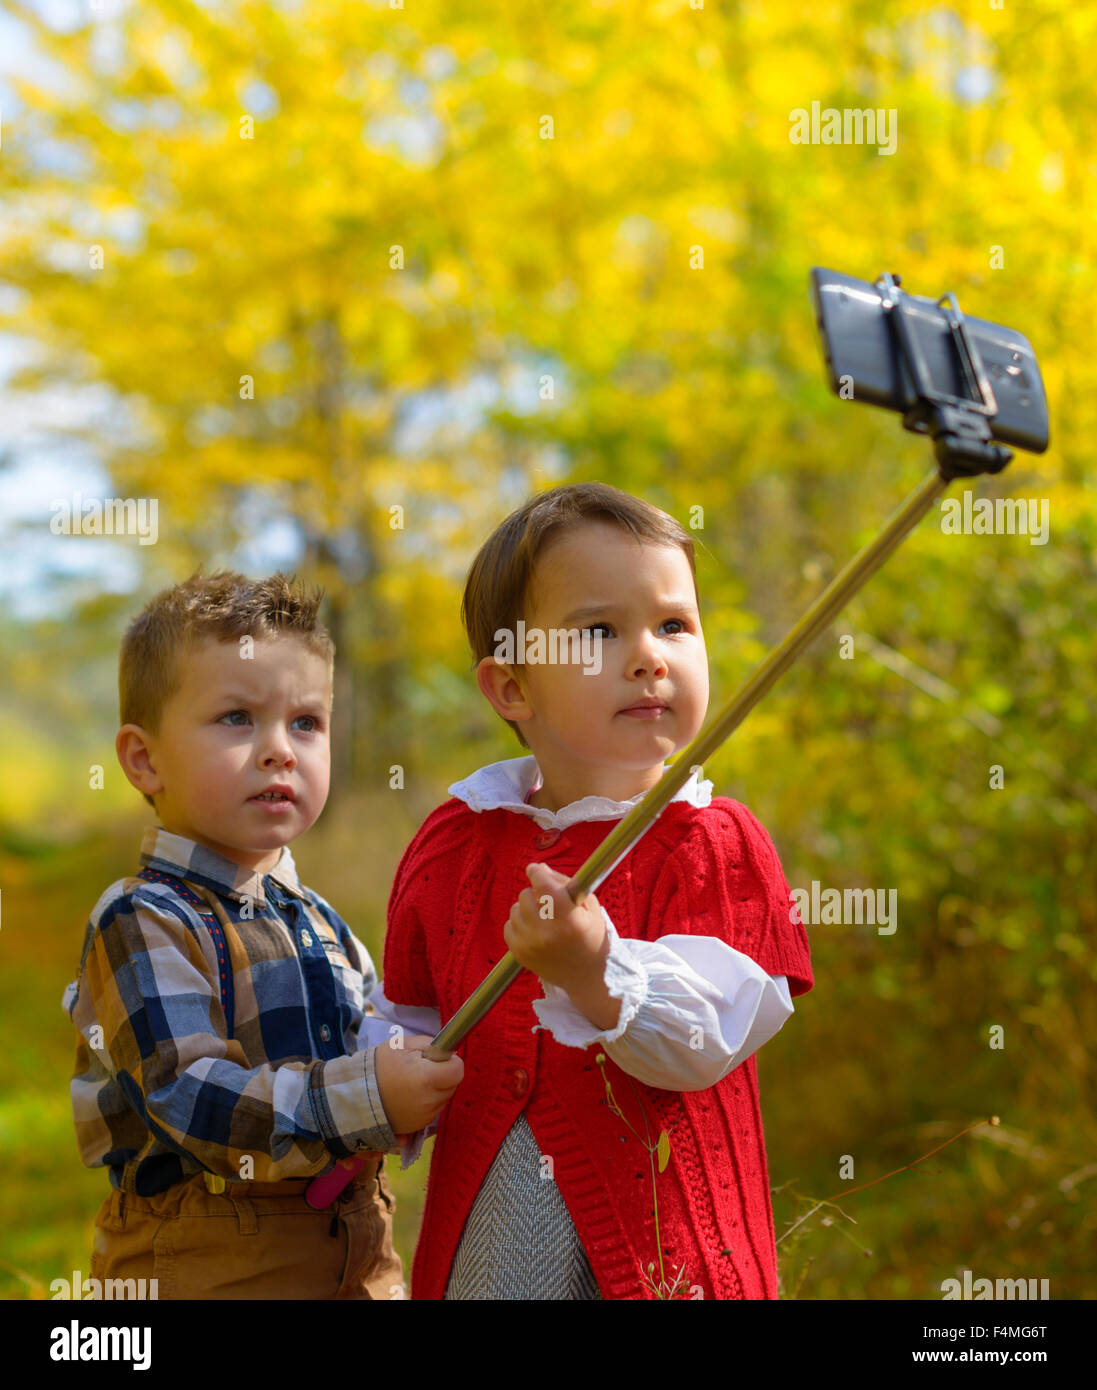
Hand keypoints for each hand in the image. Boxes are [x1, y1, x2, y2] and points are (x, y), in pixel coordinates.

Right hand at [373, 1031, 463, 1136]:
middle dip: (443, 1075)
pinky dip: (428, 1102)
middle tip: (423, 1069)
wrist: (356, 1095)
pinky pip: (433, 1110)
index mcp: (427, 1078)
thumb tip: (447, 1051)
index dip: (450, 1061)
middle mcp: (429, 1101)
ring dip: (436, 1089)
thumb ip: (429, 1044)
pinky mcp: (418, 1126)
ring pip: (444, 1098)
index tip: (438, 1058)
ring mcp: (425, 1116)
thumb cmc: (379, 1066)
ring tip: (414, 1082)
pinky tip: (411, 1095)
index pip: (458, 1070)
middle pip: (453, 1085)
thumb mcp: (403, 1044)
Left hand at [503, 862, 608, 993]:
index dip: (536, 873)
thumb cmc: (591, 937)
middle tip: (546, 901)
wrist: (587, 977)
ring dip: (526, 909)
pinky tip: (533, 929)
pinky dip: (519, 923)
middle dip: (535, 894)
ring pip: (514, 909)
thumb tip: (540, 868)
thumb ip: (565, 884)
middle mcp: (547, 933)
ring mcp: (531, 946)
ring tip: (542, 918)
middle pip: (525, 896)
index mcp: (569, 920)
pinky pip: (508, 926)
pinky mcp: (520, 955)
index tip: (534, 869)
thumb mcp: (589, 907)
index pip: (543, 886)